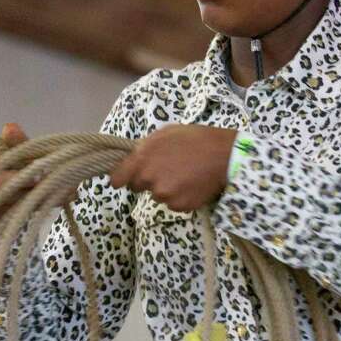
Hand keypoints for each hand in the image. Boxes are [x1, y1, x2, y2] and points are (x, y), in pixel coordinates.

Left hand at [109, 124, 236, 211]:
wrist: (223, 156)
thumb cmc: (194, 139)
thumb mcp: (164, 134)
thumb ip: (144, 148)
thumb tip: (133, 157)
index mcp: (142, 160)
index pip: (117, 179)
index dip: (121, 178)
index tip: (123, 179)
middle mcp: (149, 180)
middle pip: (137, 187)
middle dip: (147, 180)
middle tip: (165, 169)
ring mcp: (164, 195)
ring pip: (157, 195)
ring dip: (165, 188)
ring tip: (183, 174)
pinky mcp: (179, 206)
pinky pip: (173, 204)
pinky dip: (180, 197)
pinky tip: (191, 184)